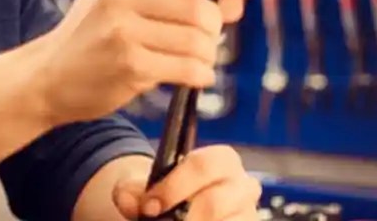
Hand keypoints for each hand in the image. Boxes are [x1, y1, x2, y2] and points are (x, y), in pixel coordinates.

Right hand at [31, 0, 252, 125]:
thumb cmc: (93, 36)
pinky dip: (200, 74)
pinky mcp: (129, 65)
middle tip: (207, 39)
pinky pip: (188, 68)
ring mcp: (122, 30)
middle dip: (215, 27)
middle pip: (199, 6)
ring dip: (208, 55)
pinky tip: (191, 75)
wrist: (48, 76)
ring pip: (198, 40)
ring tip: (193, 60)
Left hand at [114, 146, 260, 219]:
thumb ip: (131, 189)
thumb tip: (127, 199)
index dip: (173, 187)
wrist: (180, 206)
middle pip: (214, 203)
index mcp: (223, 160)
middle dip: (182, 217)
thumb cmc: (168, 193)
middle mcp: (244, 185)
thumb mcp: (148, 187)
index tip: (150, 207)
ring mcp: (249, 213)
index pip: (203, 165)